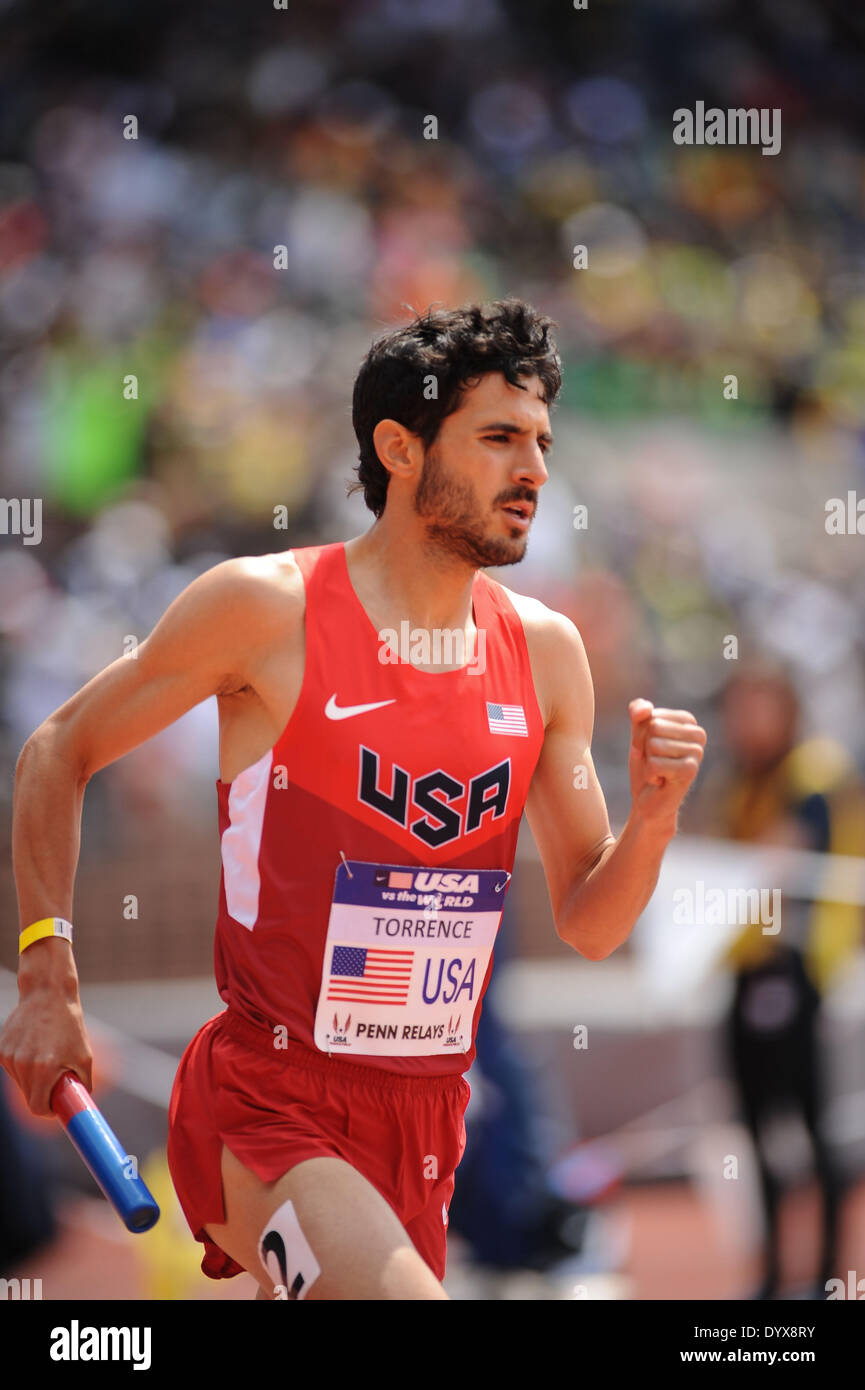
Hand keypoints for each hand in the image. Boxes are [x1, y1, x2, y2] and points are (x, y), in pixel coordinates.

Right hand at [0, 985, 92, 1116]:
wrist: (47, 993)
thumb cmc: (70, 1025)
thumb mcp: (85, 1056)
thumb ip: (82, 1084)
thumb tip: (79, 1104)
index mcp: (43, 1069)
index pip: (37, 1107)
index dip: (47, 1110)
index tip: (54, 1104)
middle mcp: (23, 1064)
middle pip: (28, 1096)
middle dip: (41, 1093)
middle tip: (55, 1079)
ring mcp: (9, 1056)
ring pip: (20, 1082)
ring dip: (32, 1077)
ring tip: (46, 1055)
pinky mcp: (1, 1049)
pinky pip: (13, 1067)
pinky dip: (23, 1063)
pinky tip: (34, 1046)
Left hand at [628, 699, 706, 828]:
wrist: (648, 800)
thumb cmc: (645, 765)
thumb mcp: (638, 735)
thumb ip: (639, 714)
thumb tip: (645, 708)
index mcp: (688, 720)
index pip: (651, 714)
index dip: (641, 733)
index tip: (649, 748)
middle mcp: (698, 734)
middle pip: (653, 727)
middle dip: (643, 747)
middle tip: (653, 761)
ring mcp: (697, 752)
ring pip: (654, 745)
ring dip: (648, 762)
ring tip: (658, 771)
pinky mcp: (691, 770)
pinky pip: (655, 764)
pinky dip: (650, 774)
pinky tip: (660, 781)